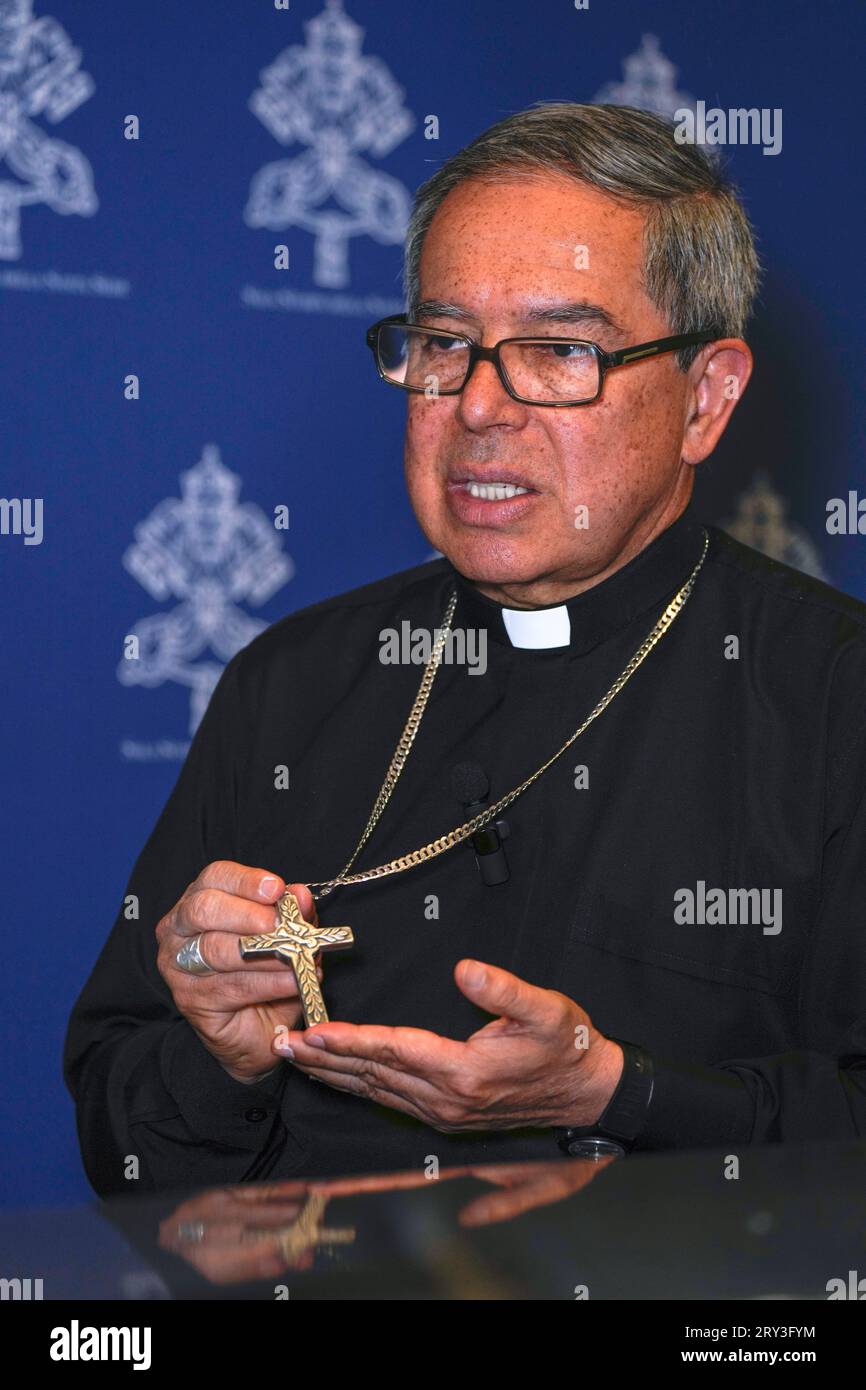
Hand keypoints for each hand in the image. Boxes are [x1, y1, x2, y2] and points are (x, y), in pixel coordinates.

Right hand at [156, 861, 321, 1083]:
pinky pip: (232, 986)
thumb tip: (300, 896)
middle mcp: (179, 929)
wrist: (258, 1027)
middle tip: (279, 926)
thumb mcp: (285, 935)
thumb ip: (291, 914)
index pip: (215, 877)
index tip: (275, 889)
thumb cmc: (265, 972)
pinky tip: (291, 980)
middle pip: (204, 909)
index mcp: (199, 900)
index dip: (245, 880)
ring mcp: (179, 966)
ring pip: (216, 949)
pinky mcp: (191, 999)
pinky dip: (267, 982)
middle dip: (247, 914)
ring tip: (295, 956)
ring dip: (263, 953)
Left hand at [272, 958, 622, 1129]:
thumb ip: (504, 990)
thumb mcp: (546, 1009)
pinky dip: (356, 1087)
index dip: (351, 1039)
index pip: (393, 1050)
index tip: (315, 1031)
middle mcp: (446, 1099)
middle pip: (372, 1074)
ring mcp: (443, 1111)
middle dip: (324, 1058)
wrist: (586, 1093)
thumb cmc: (566, 1046)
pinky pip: (388, 1100)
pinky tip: (337, 1076)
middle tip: (284, 1042)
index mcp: (464, 1072)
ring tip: (296, 1057)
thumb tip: (465, 970)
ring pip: (374, 1091)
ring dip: (332, 1074)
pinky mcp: (444, 1115)